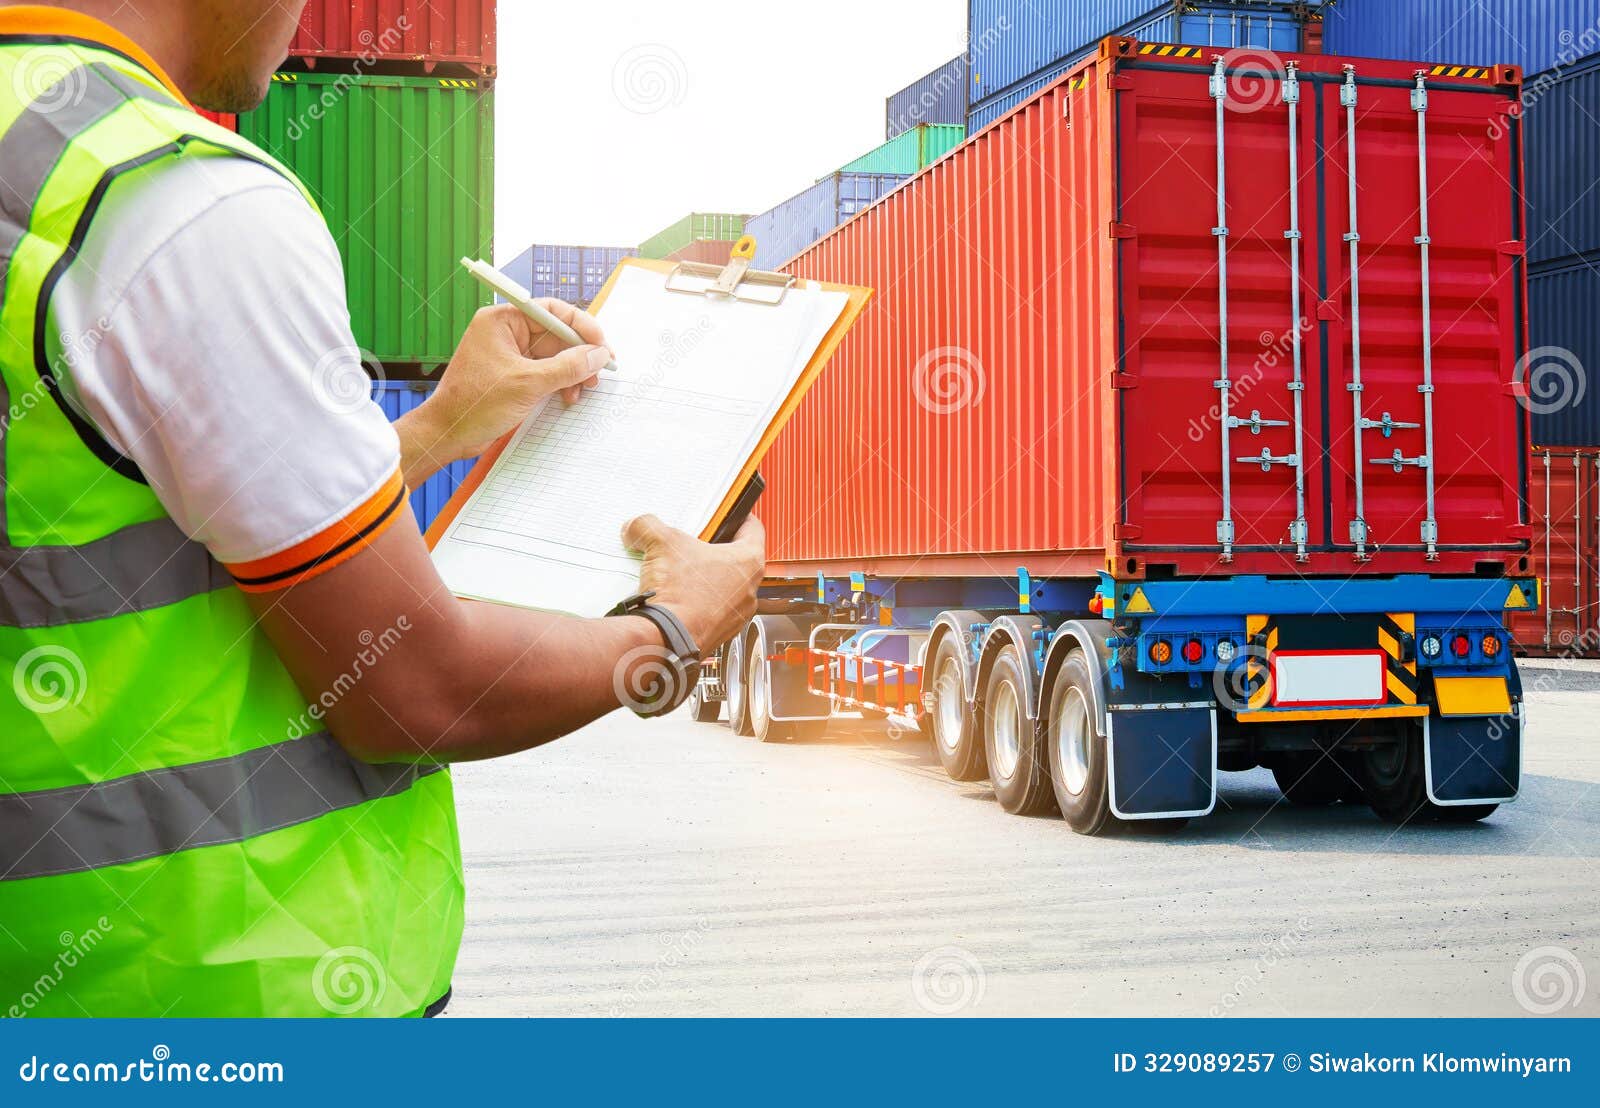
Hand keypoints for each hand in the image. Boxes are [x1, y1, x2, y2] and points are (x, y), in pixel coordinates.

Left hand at [398, 302, 613, 481]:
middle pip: (556, 335)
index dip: (580, 326)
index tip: (601, 344)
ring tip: (582, 389)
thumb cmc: (474, 404)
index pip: (551, 311)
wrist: (450, 434)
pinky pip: (546, 371)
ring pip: (555, 356)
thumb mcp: (528, 383)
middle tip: (599, 371)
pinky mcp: (514, 375)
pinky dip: (560, 382)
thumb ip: (568, 367)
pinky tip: (567, 396)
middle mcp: (507, 333)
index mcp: (502, 321)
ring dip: (572, 372)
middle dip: (579, 354)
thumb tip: (598, 355)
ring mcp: (511, 355)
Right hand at [622, 514, 765, 651]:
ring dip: (705, 580)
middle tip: (692, 545)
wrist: (666, 639)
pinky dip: (697, 604)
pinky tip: (675, 598)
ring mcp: (736, 615)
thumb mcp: (661, 543)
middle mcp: (749, 591)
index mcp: (748, 562)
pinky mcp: (720, 634)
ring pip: (724, 588)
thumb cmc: (679, 594)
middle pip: (736, 560)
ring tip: (679, 574)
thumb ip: (648, 527)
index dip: (738, 517)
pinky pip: (712, 611)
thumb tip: (637, 527)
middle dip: (712, 551)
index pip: (753, 529)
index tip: (729, 515)